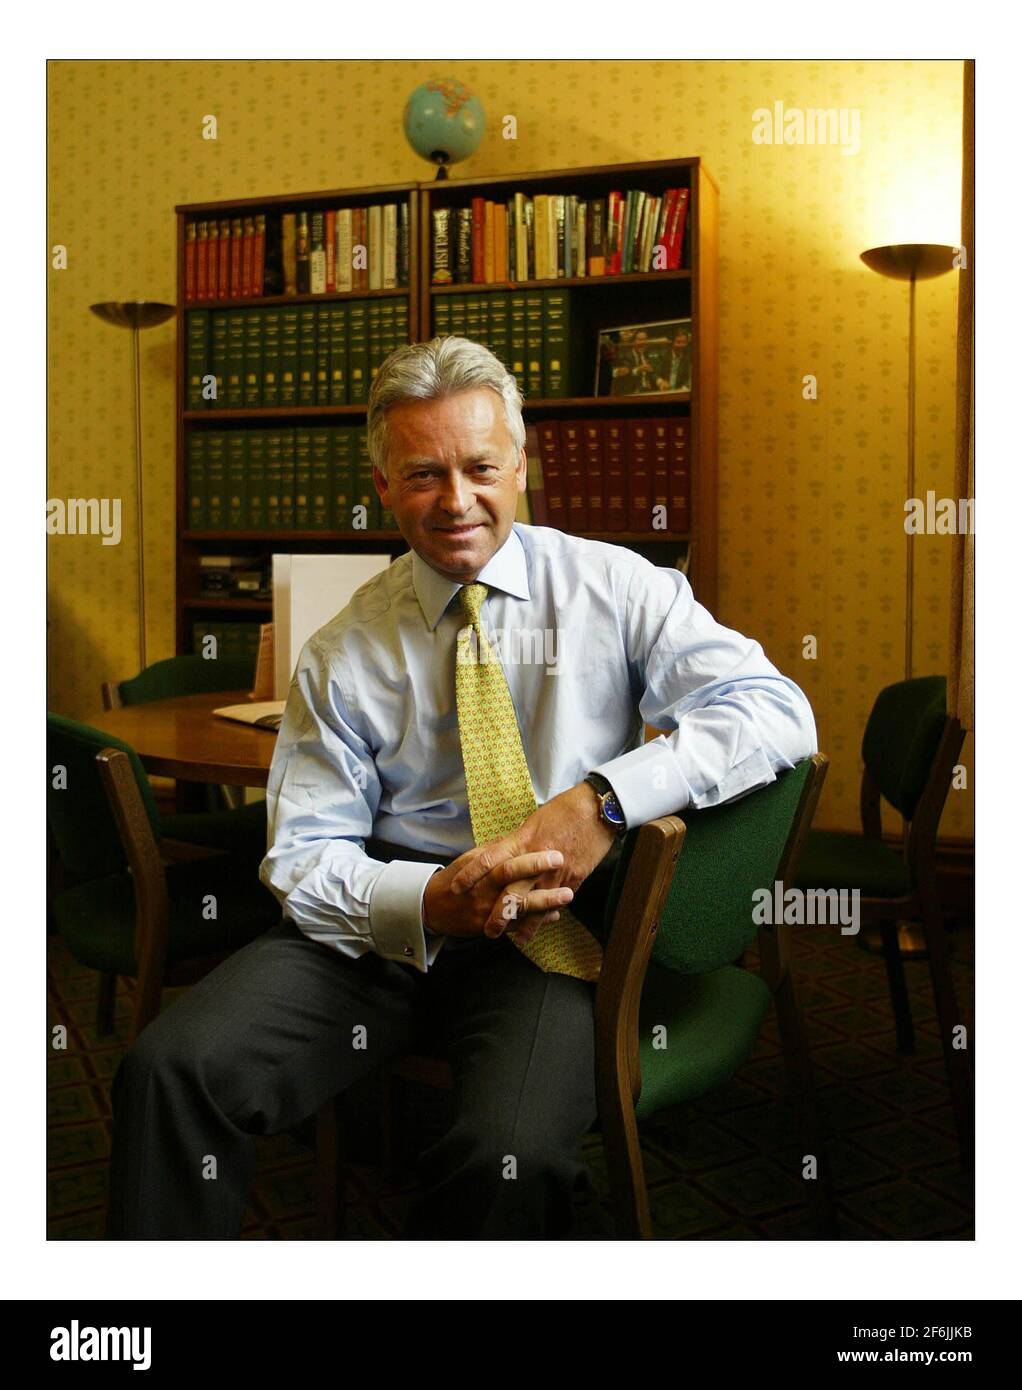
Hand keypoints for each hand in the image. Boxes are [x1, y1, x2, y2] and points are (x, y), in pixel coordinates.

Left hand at [447, 784, 616, 940]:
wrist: (597, 808)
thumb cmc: (564, 810)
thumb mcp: (534, 822)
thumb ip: (518, 842)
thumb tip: (502, 854)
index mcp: (522, 840)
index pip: (489, 860)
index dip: (471, 875)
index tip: (456, 888)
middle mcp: (535, 859)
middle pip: (511, 891)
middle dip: (497, 914)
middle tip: (486, 930)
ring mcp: (555, 871)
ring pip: (534, 903)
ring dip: (521, 924)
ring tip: (511, 939)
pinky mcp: (574, 878)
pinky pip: (556, 901)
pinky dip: (546, 917)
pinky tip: (540, 927)